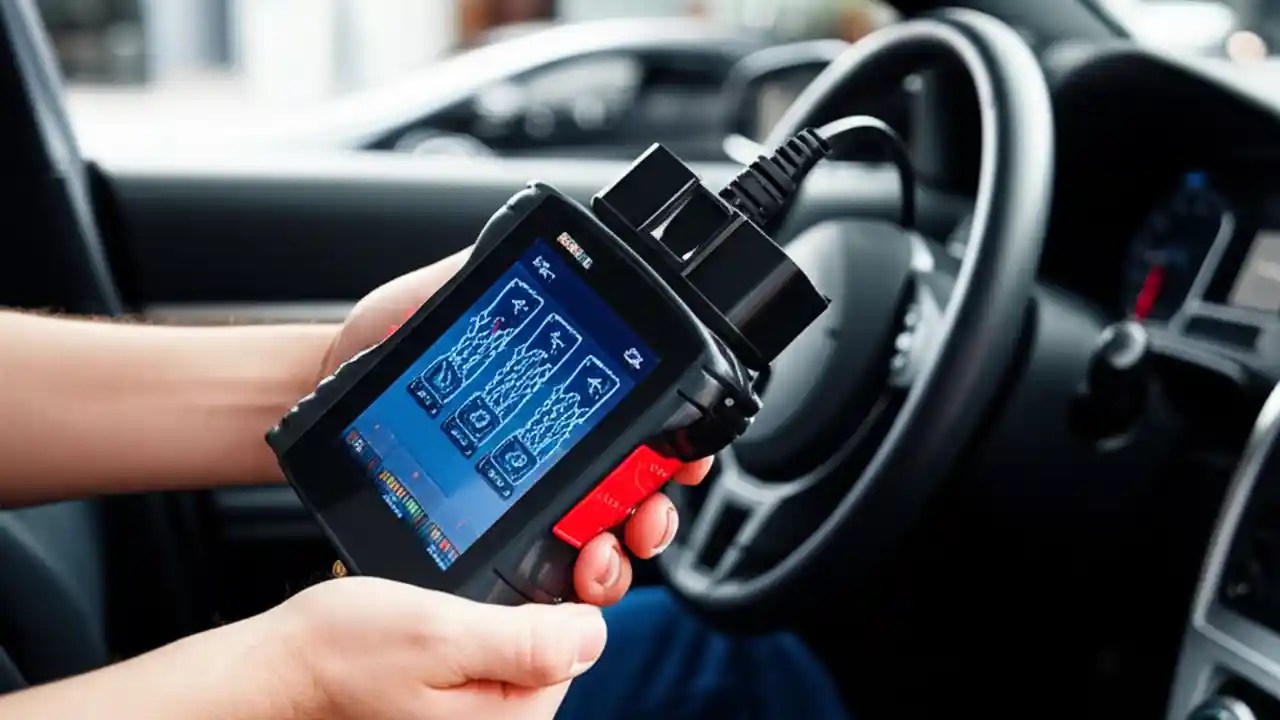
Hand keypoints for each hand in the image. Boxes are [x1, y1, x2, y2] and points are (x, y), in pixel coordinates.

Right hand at [267, 577, 608, 719]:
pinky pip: (491, 662)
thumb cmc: (342, 655)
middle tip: (473, 587)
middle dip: (527, 607)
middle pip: (552, 652)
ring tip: (447, 606)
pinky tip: (443, 623)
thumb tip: (594, 635)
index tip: (541, 563)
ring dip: (497, 617)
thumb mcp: (439, 632)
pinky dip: (477, 632)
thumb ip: (523, 641)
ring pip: (521, 652)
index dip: (566, 597)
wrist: (280, 671)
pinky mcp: (457, 709)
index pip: (578, 650)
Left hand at [321, 247, 713, 604]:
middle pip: (634, 494)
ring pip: (603, 545)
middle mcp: (554, 457)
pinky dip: (573, 584)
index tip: (687, 456)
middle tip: (647, 514)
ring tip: (605, 552)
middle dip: (657, 511)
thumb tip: (555, 240)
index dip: (675, 446)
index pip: (638, 427)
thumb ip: (500, 270)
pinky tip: (570, 571)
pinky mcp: (493, 544)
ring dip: (623, 555)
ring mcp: (526, 506)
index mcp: (561, 402)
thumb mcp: (445, 294)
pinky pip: (547, 576)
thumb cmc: (381, 347)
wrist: (321, 395)